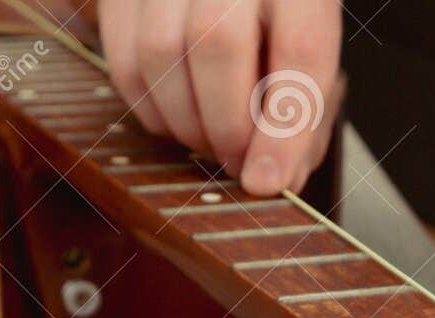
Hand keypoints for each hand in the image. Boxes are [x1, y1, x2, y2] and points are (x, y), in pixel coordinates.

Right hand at [97, 0, 341, 194]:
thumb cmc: (278, 20)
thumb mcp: (309, 58)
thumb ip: (303, 116)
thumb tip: (273, 178)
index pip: (301, 48)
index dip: (283, 127)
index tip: (266, 180)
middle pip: (218, 42)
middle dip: (226, 124)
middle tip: (235, 162)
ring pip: (161, 51)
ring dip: (185, 120)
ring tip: (208, 139)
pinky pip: (125, 61)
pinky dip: (151, 109)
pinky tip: (177, 117)